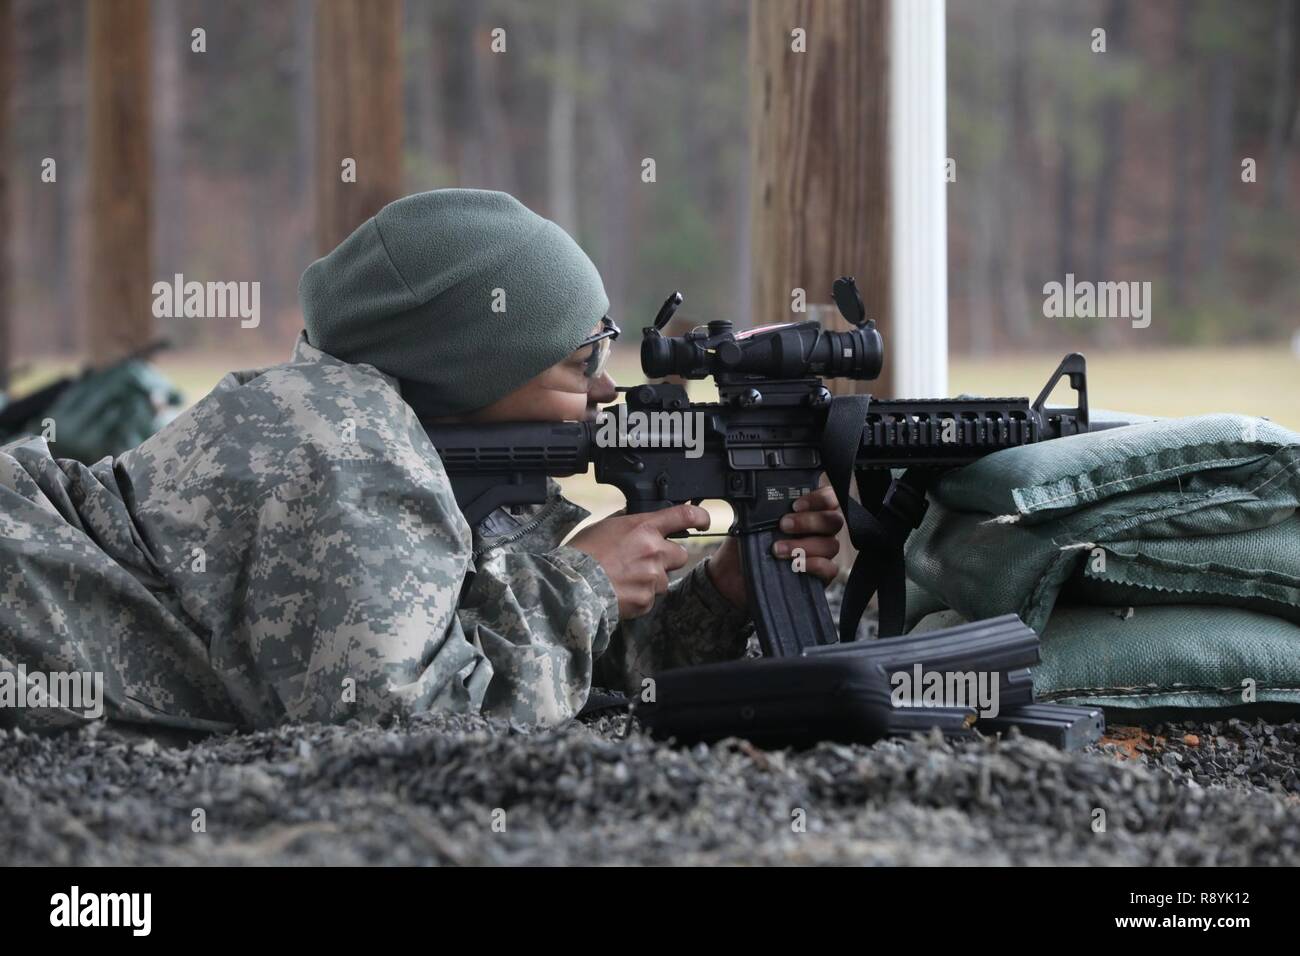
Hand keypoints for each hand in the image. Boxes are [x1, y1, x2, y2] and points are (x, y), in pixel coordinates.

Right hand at [568, 504, 710, 618]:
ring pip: (664, 579)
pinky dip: (639, 596)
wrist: (571, 585)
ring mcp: (653, 577)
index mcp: (643, 528)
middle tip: (644, 562)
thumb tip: (641, 523)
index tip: (703, 521)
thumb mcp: (605, 526)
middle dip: (667, 558)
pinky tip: (620, 591)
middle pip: (680, 554)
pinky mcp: (646, 600)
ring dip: (652, 579)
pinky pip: (651, 597)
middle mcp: (654, 551)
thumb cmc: (581, 554)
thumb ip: (630, 524)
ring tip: (624, 579)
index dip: (700, 516)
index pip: (684, 515)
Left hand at [706, 481, 844, 606]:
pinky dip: (814, 564)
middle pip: (833, 521)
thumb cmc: (747, 547)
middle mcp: (819, 532)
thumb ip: (763, 512)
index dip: (818, 499)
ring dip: (804, 545)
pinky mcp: (820, 576)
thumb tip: (760, 504)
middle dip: (809, 521)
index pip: (828, 499)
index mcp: (807, 514)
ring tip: (778, 549)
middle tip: (784, 525)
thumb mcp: (751, 525)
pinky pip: (829, 568)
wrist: (736, 576)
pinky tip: (797, 564)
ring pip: (830, 544)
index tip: (795, 505)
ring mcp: (821, 554)